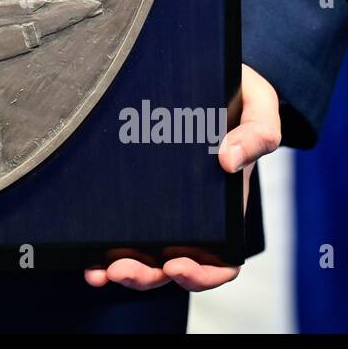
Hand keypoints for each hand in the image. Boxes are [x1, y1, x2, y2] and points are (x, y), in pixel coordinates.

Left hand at [85, 64, 280, 291]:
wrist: (206, 72)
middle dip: (147, 275)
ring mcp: (160, 207)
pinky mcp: (132, 191)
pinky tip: (87, 254)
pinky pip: (118, 228)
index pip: (221, 260)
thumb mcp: (260, 106)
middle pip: (173, 266)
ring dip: (121, 269)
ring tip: (101, 269)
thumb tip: (229, 160)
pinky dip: (102, 249)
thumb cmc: (238, 95)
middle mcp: (193, 216)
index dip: (202, 274)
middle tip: (123, 268)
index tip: (177, 265)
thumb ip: (258, 133)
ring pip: (143, 257)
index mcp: (226, 207)